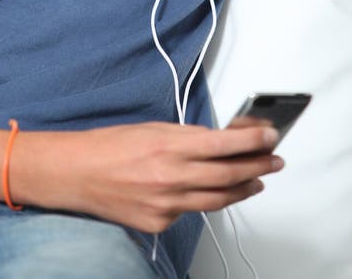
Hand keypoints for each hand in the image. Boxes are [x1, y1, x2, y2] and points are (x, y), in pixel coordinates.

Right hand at [48, 119, 283, 232]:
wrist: (77, 173)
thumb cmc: (110, 145)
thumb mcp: (154, 128)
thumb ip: (189, 137)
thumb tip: (221, 140)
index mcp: (170, 146)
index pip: (226, 144)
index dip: (255, 141)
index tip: (272, 135)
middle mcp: (172, 177)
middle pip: (229, 174)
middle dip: (259, 166)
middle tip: (275, 159)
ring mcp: (167, 205)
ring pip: (218, 199)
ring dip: (243, 188)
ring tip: (258, 180)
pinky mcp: (160, 224)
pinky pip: (191, 212)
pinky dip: (203, 200)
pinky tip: (210, 192)